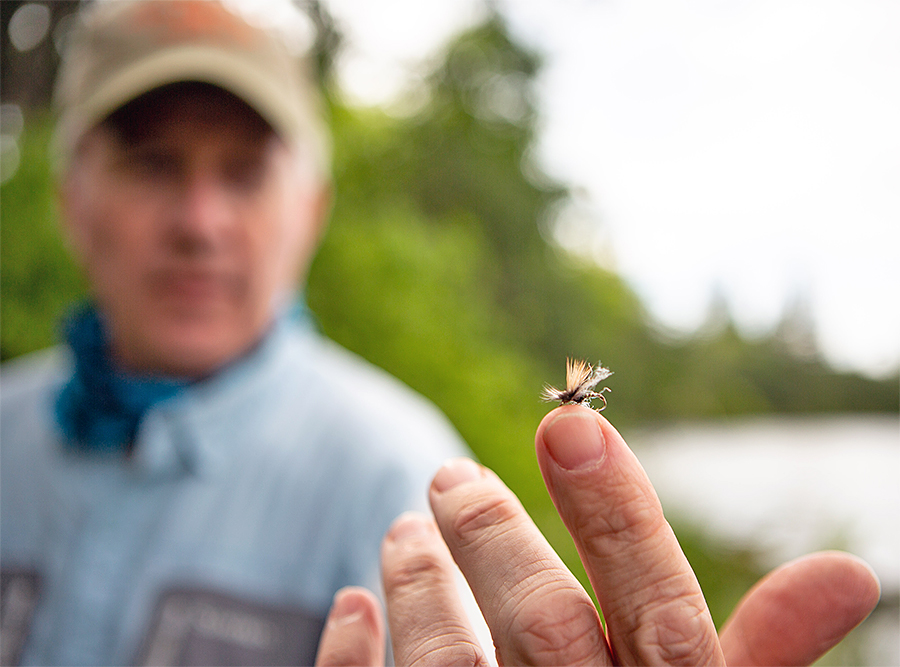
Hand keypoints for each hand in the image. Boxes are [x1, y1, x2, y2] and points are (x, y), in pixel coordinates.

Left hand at [316, 405, 879, 665]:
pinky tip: (353, 606)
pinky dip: (353, 659)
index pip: (657, 610)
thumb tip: (848, 572)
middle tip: (450, 475)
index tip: (567, 425)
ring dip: (417, 587)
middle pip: (542, 627)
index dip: (616, 514)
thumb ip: (764, 655)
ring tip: (400, 528)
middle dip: (494, 537)